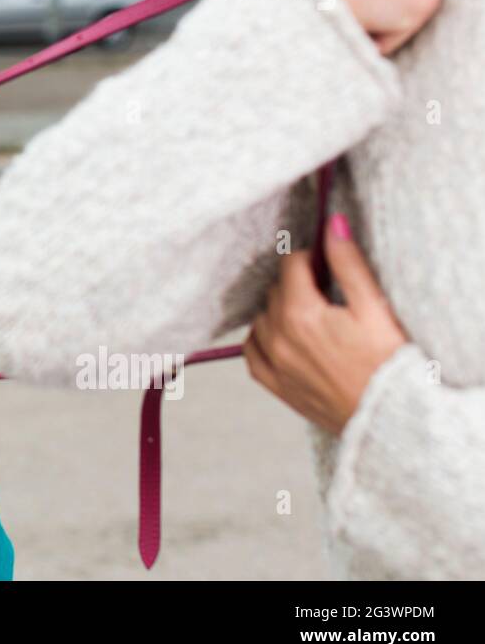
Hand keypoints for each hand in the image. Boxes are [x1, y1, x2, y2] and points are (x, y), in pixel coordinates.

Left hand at [244, 213, 408, 434]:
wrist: (391, 420)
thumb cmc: (389, 364)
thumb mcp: (374, 308)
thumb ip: (348, 263)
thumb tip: (332, 223)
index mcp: (300, 314)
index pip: (290, 265)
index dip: (310, 260)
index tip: (326, 267)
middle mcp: (277, 337)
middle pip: (275, 291)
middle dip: (297, 285)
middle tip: (326, 294)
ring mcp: (272, 364)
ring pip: (261, 319)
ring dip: (279, 311)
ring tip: (312, 319)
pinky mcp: (274, 385)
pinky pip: (251, 352)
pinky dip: (263, 340)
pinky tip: (284, 339)